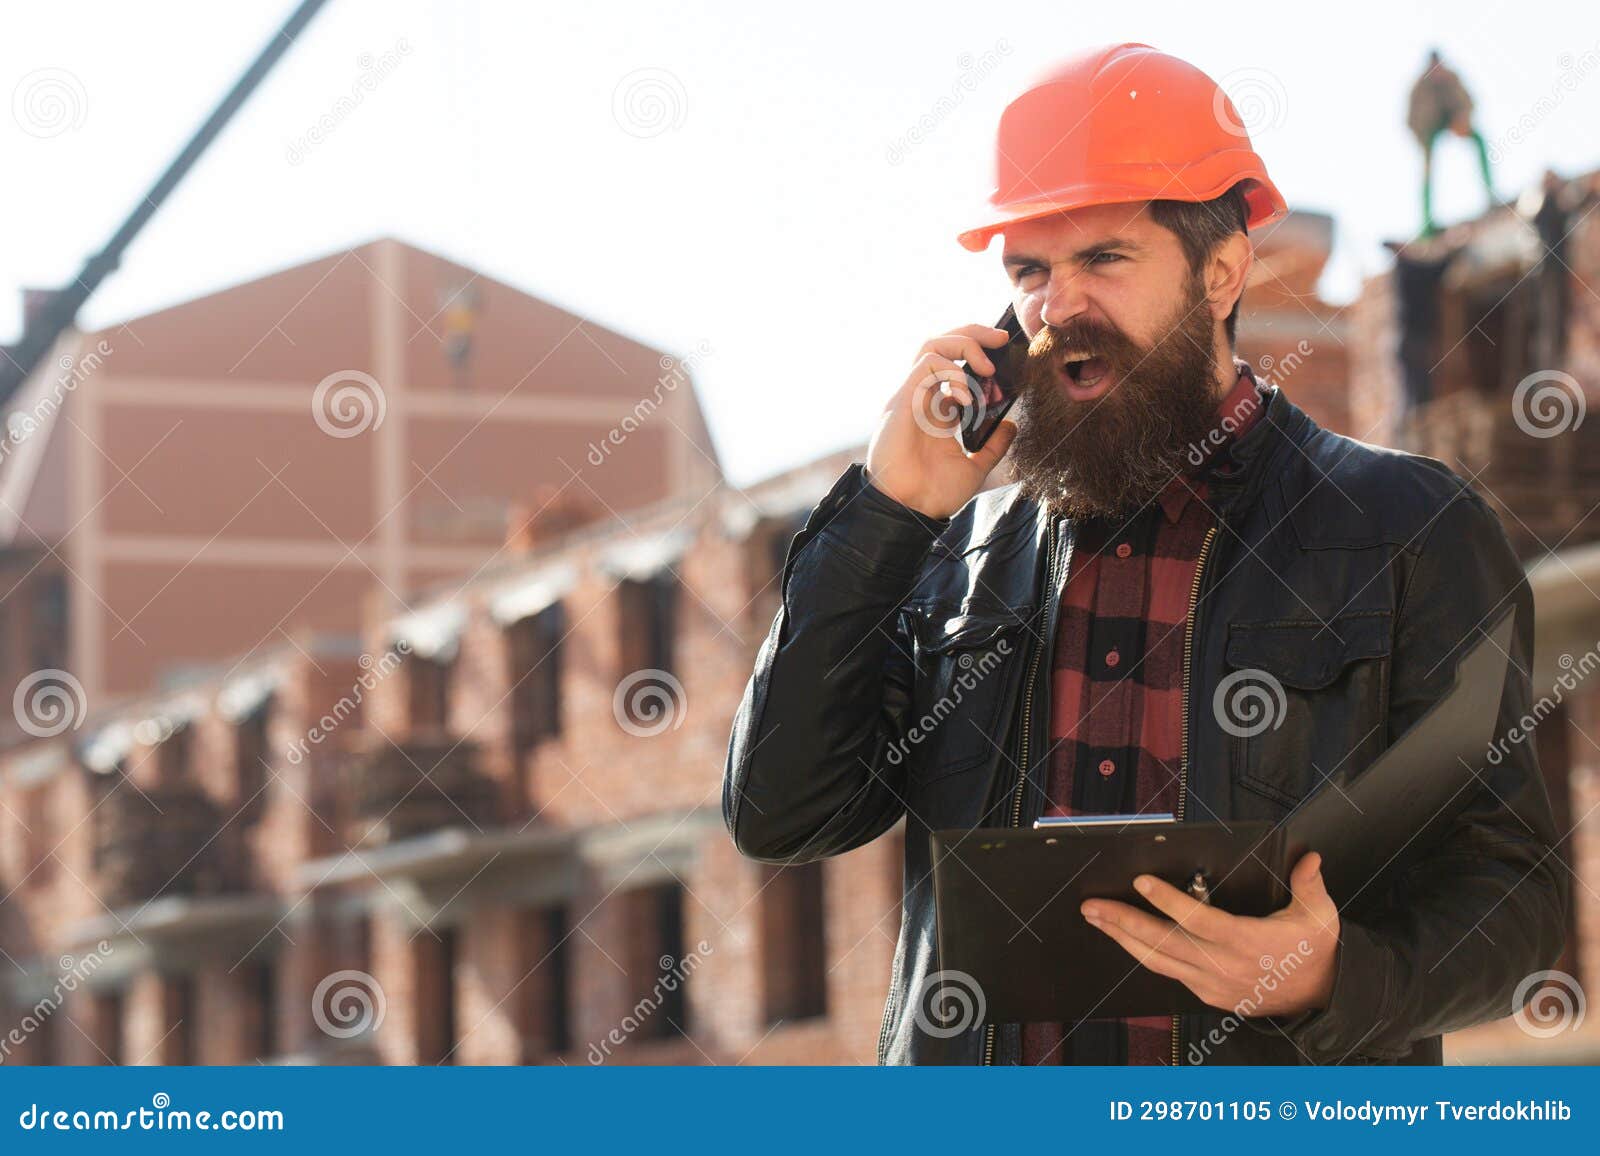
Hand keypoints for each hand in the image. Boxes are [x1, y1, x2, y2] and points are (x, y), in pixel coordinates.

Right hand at [864, 324, 1019, 518]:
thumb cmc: (934, 493)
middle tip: (1002, 338)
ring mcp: (910, 397)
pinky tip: (967, 396)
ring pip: (932, 346)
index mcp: (937, 410)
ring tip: (987, 366)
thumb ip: (992, 446)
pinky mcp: (902, 400)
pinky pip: (926, 366)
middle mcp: (923, 397)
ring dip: (964, 345)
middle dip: (973, 334)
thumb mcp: (975, 467)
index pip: (953, 364)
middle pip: (941, 345)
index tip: (1005, 351)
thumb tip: (1011, 425)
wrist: (912, 510)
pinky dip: (952, 372)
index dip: (977, 351)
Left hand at [1080, 851, 1340, 1017]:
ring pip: (1158, 961)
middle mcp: (1224, 966)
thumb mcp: (1321, 916)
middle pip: (1164, 943)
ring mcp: (1212, 984)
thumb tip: (1310, 857)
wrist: (1320, 999)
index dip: (1168, 902)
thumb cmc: (1314, 952)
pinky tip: (1124, 938)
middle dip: (1124, 923)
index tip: (1142, 882)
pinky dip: (1142, 954)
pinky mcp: (1207, 994)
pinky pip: (1167, 972)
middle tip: (1092, 905)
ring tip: (1096, 917)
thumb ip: (1309, 884)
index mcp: (1249, 943)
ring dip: (1123, 938)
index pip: (1200, 921)